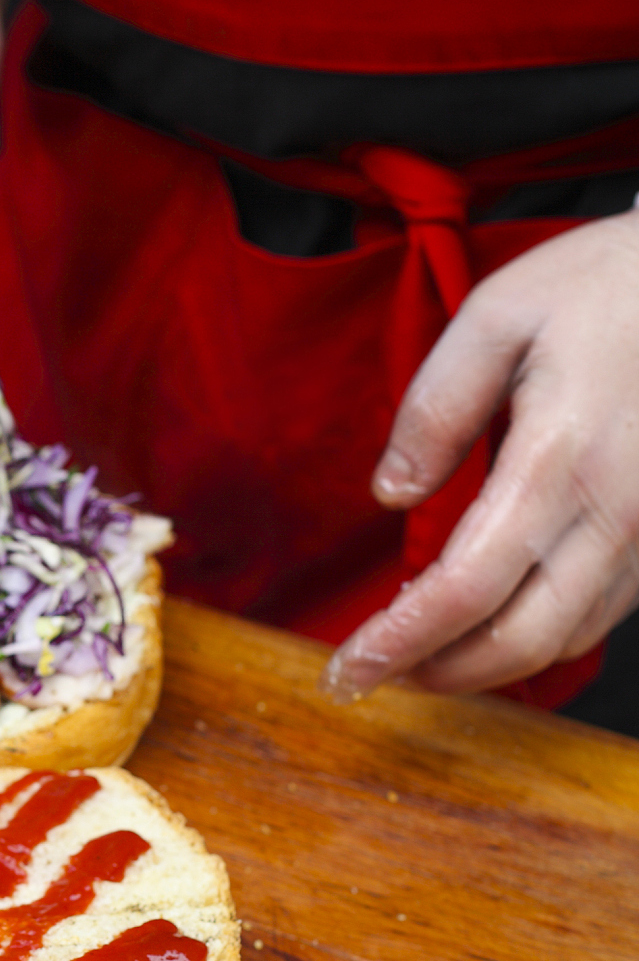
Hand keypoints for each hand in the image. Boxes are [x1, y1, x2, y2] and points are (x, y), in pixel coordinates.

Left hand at [322, 209, 638, 699]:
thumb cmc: (605, 285)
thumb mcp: (497, 316)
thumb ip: (433, 409)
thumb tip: (390, 494)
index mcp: (558, 462)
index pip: (465, 589)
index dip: (401, 642)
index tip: (349, 668)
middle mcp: (614, 515)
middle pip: (520, 640)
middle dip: (439, 674)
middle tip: (373, 675)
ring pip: (565, 640)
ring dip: (487, 665)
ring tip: (419, 654)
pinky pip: (600, 614)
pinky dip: (538, 636)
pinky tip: (489, 619)